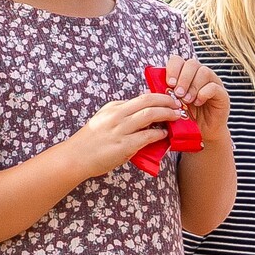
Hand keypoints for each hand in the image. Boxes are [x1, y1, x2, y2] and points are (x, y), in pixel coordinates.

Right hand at [61, 92, 178, 178]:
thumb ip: (121, 114)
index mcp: (114, 107)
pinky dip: (159, 133)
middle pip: (148, 101)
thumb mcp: (104, 119)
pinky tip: (164, 134)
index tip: (170, 99)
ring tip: (177, 116)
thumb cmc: (91, 141)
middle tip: (178, 104)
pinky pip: (147, 136)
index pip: (142, 97)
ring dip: (167, 114)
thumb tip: (143, 111)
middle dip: (167, 101)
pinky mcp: (124, 146)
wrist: (76, 157)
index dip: (160, 97)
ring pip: (150, 115)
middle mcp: (117, 115)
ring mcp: (121, 130)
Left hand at [165, 57, 230, 138]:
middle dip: (183, 78)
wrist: (202, 133)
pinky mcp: (222, 94)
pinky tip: (198, 102)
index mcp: (186, 74)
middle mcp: (200, 74)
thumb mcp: (172, 105)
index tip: (169, 83)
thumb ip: (163, 96)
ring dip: (193, 86)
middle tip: (178, 94)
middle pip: (192, 63)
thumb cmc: (186, 118)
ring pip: (204, 72)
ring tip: (187, 100)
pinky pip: (214, 86)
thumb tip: (148, 91)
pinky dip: (204, 93)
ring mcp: (213, 82)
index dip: (173, 69)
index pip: (178, 60)